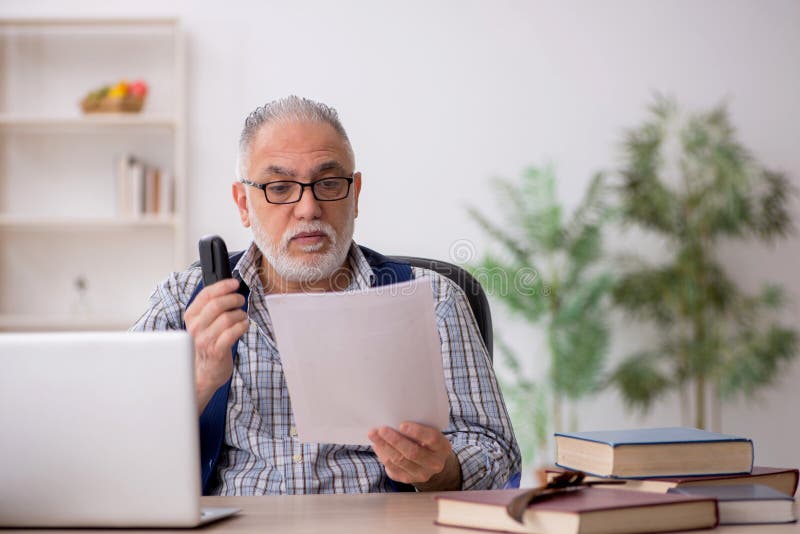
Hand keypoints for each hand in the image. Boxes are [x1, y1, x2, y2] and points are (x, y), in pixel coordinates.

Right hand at [184, 278, 248, 411]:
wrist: (203, 372)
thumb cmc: (206, 344)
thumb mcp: (202, 323)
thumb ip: (210, 306)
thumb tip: (228, 287)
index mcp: (191, 316)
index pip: (206, 294)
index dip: (222, 286)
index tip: (234, 283)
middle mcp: (195, 328)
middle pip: (217, 304)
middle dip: (233, 299)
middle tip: (240, 301)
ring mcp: (205, 340)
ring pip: (227, 318)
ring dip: (240, 314)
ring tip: (242, 317)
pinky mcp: (217, 351)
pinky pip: (233, 332)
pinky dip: (243, 326)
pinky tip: (244, 326)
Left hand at [368, 422, 461, 490]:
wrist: (432, 464)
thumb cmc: (429, 443)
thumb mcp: (431, 433)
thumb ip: (420, 429)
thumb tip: (396, 421)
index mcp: (442, 448)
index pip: (431, 439)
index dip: (417, 432)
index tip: (402, 424)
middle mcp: (434, 464)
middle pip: (412, 453)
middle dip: (394, 440)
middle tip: (381, 429)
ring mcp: (421, 474)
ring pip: (399, 461)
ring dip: (384, 447)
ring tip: (374, 435)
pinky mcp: (408, 479)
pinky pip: (392, 468)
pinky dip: (383, 455)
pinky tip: (377, 446)